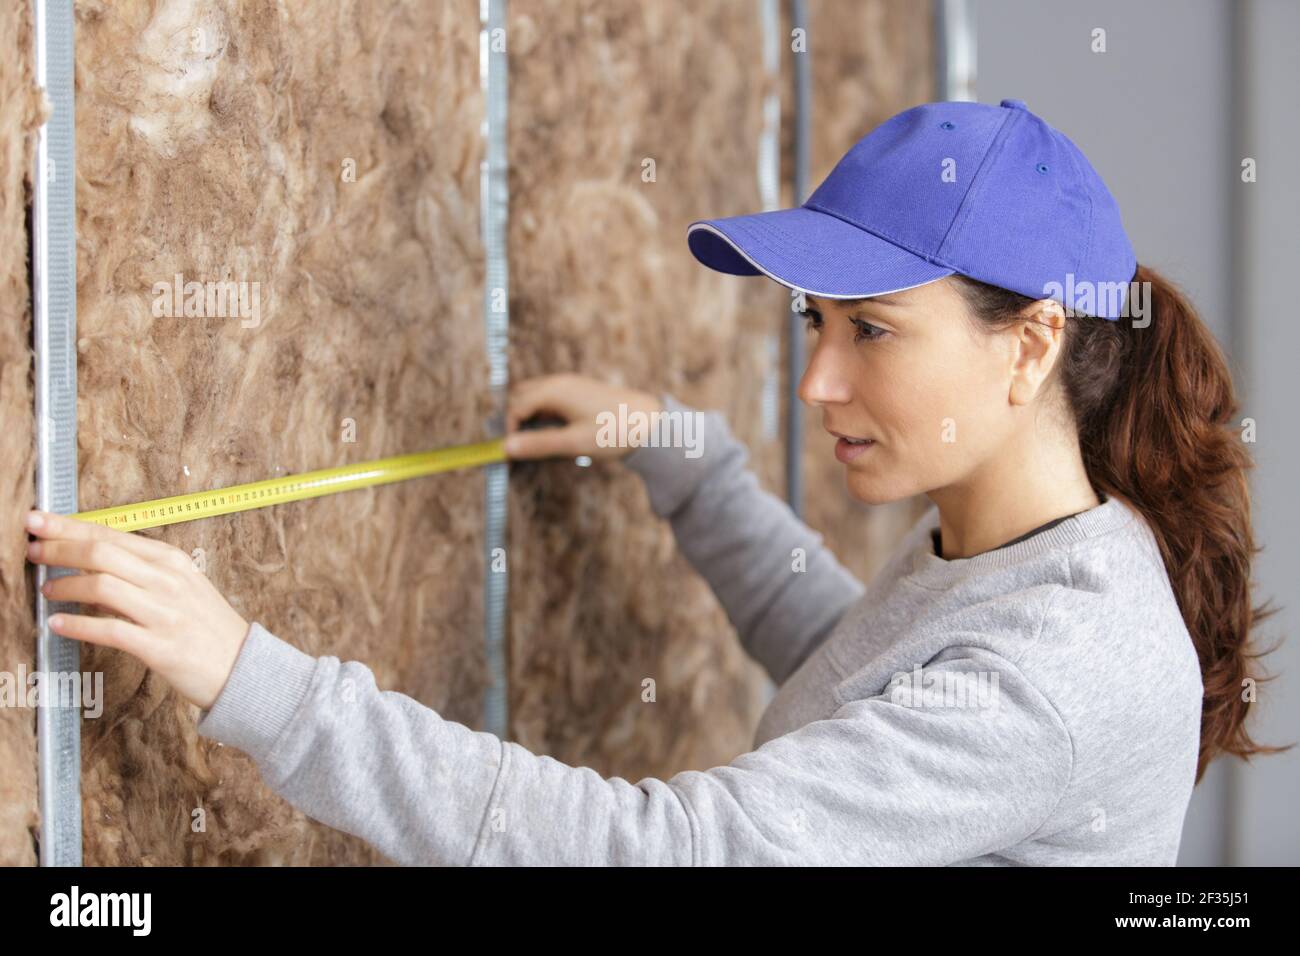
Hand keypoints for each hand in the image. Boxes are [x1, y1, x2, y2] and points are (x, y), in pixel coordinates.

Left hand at [24, 510, 250, 711]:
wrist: (244, 667)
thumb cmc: (207, 627)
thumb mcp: (183, 586)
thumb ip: (142, 572)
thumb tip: (89, 561)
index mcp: (172, 561)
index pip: (111, 534)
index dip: (68, 526)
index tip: (38, 521)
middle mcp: (168, 581)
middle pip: (101, 553)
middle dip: (58, 548)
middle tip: (32, 550)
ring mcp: (165, 613)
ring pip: (102, 586)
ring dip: (65, 585)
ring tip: (47, 590)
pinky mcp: (161, 647)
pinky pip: (110, 630)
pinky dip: (77, 626)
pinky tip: (57, 625)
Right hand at [504, 373, 664, 461]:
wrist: (653, 424)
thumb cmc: (614, 432)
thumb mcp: (573, 443)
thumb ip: (538, 444)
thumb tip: (506, 447)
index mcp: (554, 391)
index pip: (516, 406)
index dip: (510, 430)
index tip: (514, 453)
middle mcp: (560, 382)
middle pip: (522, 396)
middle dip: (517, 420)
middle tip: (524, 447)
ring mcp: (571, 385)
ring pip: (537, 397)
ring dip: (532, 418)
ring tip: (543, 443)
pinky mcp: (581, 392)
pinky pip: (552, 399)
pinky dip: (547, 415)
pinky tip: (560, 435)